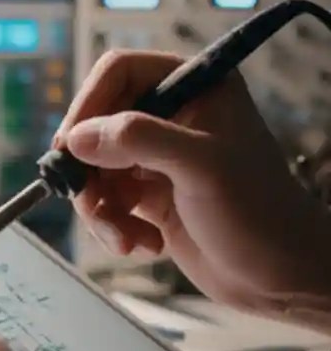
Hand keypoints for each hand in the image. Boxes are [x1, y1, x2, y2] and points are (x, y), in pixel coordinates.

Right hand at [57, 50, 330, 332]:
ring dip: (98, 205)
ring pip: (94, 166)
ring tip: (123, 237)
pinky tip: (141, 244)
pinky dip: (111, 224)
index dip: (89, 104)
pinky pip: (105, 200)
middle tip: (87, 199)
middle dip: (88, 167)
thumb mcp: (201, 166)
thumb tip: (75, 139)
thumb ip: (139, 140)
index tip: (70, 146)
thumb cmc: (257, 213)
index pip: (120, 72)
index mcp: (195, 88)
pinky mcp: (150, 196)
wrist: (281, 278)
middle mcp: (174, 116)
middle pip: (97, 122)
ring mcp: (159, 158)